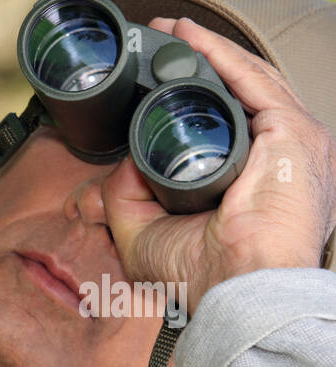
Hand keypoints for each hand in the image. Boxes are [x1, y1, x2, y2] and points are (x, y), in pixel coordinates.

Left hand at [100, 17, 335, 316]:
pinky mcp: (294, 134)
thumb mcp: (143, 234)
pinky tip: (193, 41)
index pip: (223, 125)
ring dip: (207, 52)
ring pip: (247, 81)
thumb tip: (117, 161)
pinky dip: (222, 57)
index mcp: (250, 181)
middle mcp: (275, 158)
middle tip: (162, 41)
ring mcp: (290, 143)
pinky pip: (254, 82)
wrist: (240, 289)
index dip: (191, 97)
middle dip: (198, 63)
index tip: (154, 79)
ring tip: (172, 32)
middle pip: (237, 94)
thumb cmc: (209, 277)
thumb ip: (125, 195)